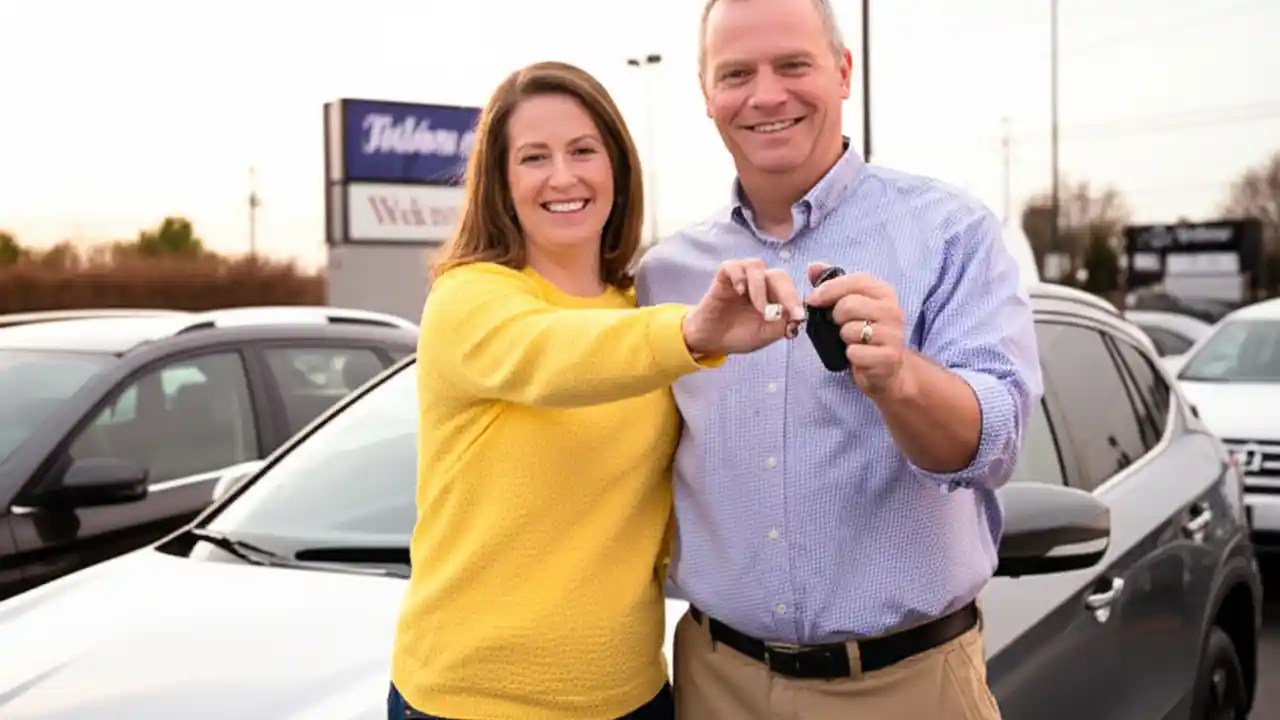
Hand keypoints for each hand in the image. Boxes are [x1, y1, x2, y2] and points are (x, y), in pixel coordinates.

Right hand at [683, 259, 806, 355]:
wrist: (711, 341)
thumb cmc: (738, 335)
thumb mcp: (764, 335)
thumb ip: (781, 326)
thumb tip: (797, 317)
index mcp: (773, 295)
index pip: (789, 289)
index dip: (796, 300)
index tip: (799, 316)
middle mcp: (759, 283)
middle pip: (778, 274)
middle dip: (786, 292)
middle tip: (787, 310)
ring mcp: (741, 278)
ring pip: (756, 265)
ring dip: (761, 287)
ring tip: (760, 309)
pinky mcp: (723, 277)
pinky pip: (732, 266)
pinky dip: (738, 276)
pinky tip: (740, 292)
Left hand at [806, 263, 906, 396]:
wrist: (887, 368)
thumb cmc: (865, 331)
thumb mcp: (852, 304)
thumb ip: (832, 283)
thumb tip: (812, 267)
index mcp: (884, 292)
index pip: (855, 280)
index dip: (829, 289)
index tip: (813, 299)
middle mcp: (892, 310)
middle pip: (848, 305)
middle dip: (835, 317)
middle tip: (839, 325)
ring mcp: (893, 334)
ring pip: (850, 330)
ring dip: (843, 338)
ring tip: (852, 341)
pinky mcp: (889, 357)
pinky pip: (855, 353)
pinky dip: (850, 356)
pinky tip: (858, 356)